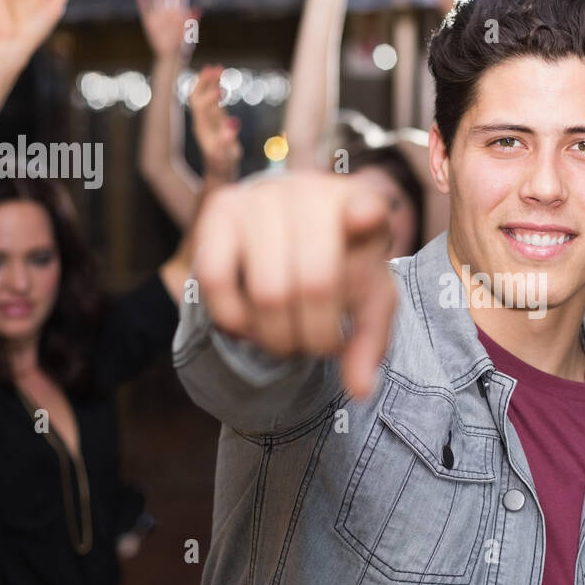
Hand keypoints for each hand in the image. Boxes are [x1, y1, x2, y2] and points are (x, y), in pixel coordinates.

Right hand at [136, 0, 199, 61]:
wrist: (170, 56)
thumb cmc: (182, 45)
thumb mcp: (188, 32)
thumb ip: (191, 20)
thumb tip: (198, 9)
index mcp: (179, 14)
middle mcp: (168, 13)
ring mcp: (159, 16)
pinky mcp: (149, 22)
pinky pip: (145, 10)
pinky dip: (143, 2)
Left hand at [188, 66, 240, 176]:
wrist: (220, 169)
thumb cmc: (224, 163)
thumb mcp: (226, 155)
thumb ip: (227, 140)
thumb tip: (233, 122)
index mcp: (203, 128)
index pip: (201, 108)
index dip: (210, 98)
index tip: (222, 91)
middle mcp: (201, 121)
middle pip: (196, 96)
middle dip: (204, 82)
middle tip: (215, 68)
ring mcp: (207, 118)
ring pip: (203, 95)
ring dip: (209, 81)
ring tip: (219, 68)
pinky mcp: (213, 117)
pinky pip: (211, 98)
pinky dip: (215, 87)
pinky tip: (221, 78)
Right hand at [192, 172, 395, 397]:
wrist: (291, 235)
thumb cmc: (339, 269)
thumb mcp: (366, 302)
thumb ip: (369, 343)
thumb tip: (360, 392)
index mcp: (362, 206)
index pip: (366, 207)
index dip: (363, 215)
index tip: (363, 219)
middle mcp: (312, 193)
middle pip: (316, 283)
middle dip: (316, 338)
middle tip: (314, 349)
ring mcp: (263, 197)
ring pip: (267, 291)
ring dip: (277, 338)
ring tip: (285, 342)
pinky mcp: (221, 209)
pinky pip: (216, 279)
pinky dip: (233, 319)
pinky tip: (249, 327)